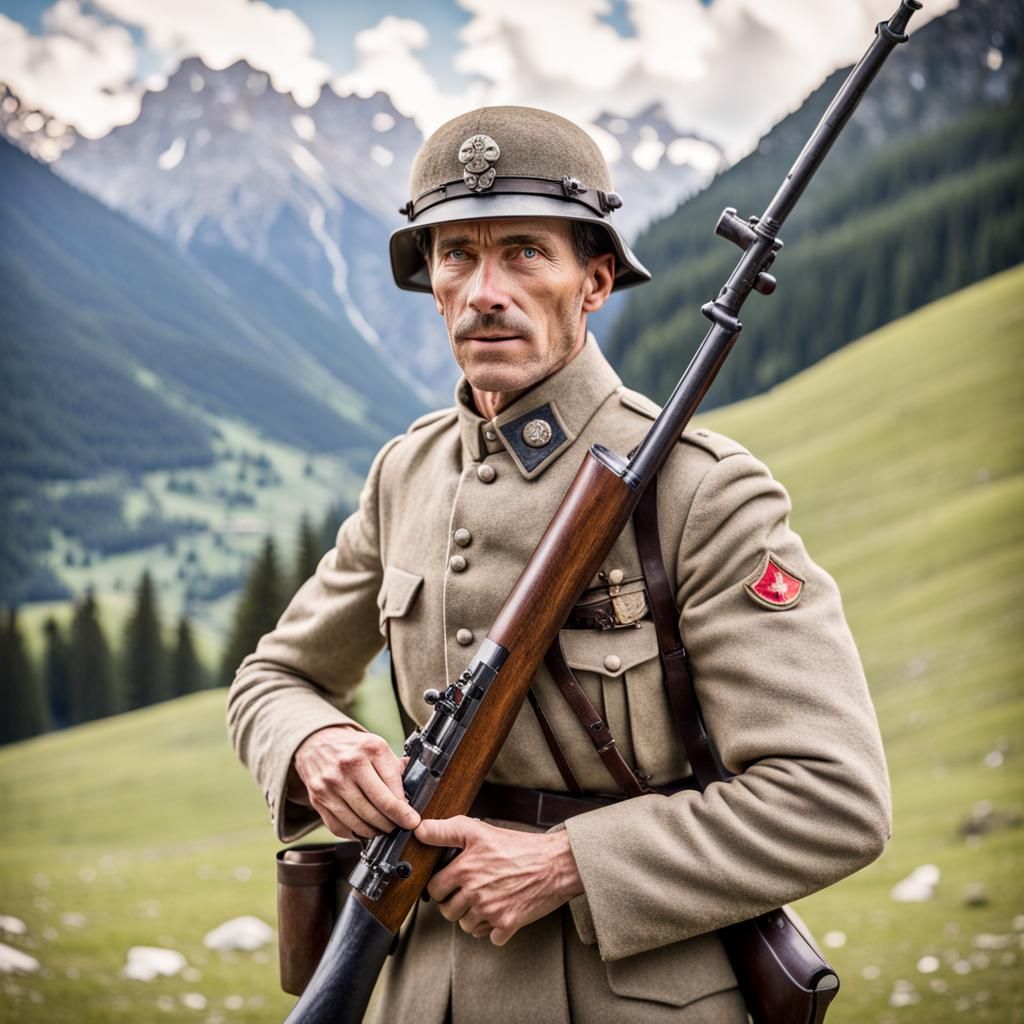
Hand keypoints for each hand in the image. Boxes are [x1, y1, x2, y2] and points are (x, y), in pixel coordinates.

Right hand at [292, 726, 419, 839]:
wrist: (317, 744)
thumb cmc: (353, 748)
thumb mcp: (377, 746)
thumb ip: (395, 767)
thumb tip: (416, 787)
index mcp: (369, 750)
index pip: (392, 790)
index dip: (404, 811)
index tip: (412, 821)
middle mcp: (348, 766)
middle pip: (376, 809)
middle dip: (392, 823)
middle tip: (400, 826)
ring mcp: (330, 784)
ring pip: (359, 821)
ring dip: (375, 831)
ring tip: (383, 828)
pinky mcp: (318, 800)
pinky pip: (340, 827)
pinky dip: (355, 833)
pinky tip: (363, 828)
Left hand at [416, 816, 582, 945]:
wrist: (555, 863)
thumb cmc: (518, 846)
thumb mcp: (478, 830)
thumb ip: (445, 831)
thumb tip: (419, 831)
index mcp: (464, 870)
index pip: (434, 889)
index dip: (440, 885)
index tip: (450, 881)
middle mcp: (475, 894)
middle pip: (448, 912)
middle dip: (454, 903)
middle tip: (468, 890)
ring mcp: (491, 911)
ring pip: (466, 926)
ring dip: (472, 916)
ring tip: (486, 898)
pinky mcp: (508, 925)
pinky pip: (489, 936)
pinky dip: (493, 928)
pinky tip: (500, 910)